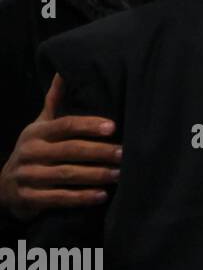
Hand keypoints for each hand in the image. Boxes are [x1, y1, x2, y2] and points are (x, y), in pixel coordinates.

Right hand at [0, 75, 119, 221]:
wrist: (3, 186)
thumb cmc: (34, 150)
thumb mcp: (40, 126)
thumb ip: (54, 101)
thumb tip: (64, 70)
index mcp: (37, 133)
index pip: (65, 125)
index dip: (89, 125)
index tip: (113, 127)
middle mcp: (30, 152)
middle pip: (69, 150)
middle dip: (99, 152)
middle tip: (124, 153)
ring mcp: (27, 176)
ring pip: (65, 175)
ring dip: (95, 175)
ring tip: (119, 174)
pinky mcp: (28, 198)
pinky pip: (58, 198)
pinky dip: (81, 198)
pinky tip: (102, 195)